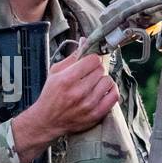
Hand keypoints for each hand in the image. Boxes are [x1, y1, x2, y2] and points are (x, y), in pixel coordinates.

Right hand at [12, 43, 118, 162]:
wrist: (47, 121)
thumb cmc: (51, 95)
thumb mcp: (55, 72)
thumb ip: (72, 57)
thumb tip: (85, 41)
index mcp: (67, 79)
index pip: (92, 60)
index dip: (92, 59)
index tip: (89, 62)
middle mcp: (79, 92)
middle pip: (101, 70)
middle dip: (96, 69)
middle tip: (90, 74)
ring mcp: (89, 104)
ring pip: (108, 81)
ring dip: (103, 80)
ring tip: (95, 83)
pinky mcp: (96, 114)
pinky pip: (114, 96)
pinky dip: (111, 91)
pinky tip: (104, 91)